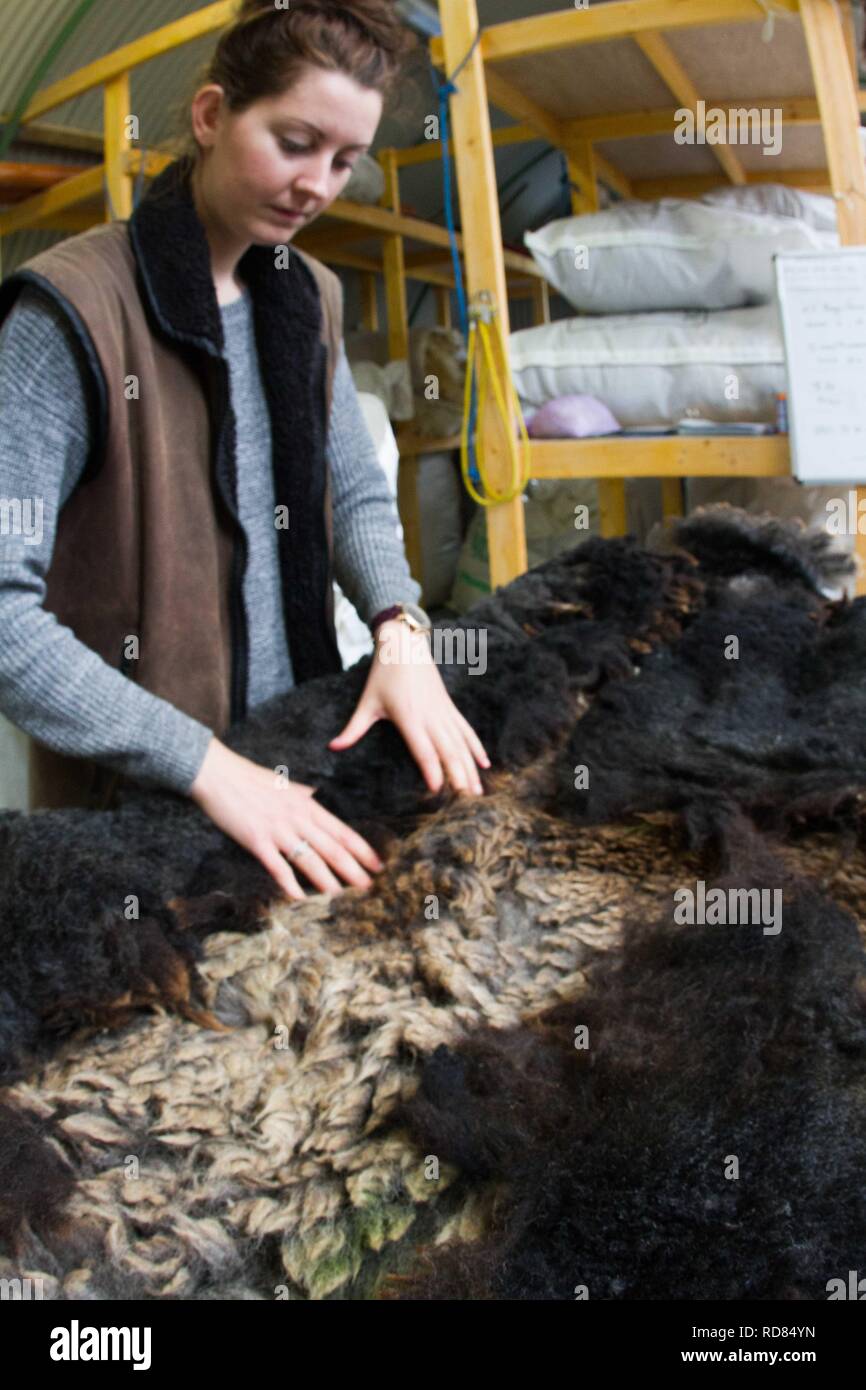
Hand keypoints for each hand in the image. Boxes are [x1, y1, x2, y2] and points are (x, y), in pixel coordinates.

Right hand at [189, 738, 383, 899]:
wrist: (218, 774)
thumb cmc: (249, 778)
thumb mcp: (284, 784)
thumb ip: (302, 794)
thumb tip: (315, 796)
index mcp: (307, 805)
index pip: (342, 831)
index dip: (362, 850)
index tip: (377, 864)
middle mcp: (298, 818)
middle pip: (332, 848)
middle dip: (353, 870)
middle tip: (369, 888)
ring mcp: (278, 829)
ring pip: (310, 860)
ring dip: (328, 881)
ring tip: (342, 897)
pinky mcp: (257, 840)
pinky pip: (278, 866)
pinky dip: (290, 884)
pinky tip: (299, 899)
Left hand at [328, 619, 489, 794]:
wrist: (405, 644)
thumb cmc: (383, 673)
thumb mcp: (367, 702)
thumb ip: (353, 728)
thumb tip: (333, 747)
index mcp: (409, 717)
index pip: (423, 749)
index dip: (431, 770)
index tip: (437, 790)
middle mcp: (430, 716)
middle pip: (448, 750)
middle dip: (458, 776)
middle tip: (466, 801)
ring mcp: (443, 711)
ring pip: (461, 744)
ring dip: (471, 768)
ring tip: (478, 792)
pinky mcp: (449, 707)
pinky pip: (466, 730)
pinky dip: (476, 748)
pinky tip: (485, 764)